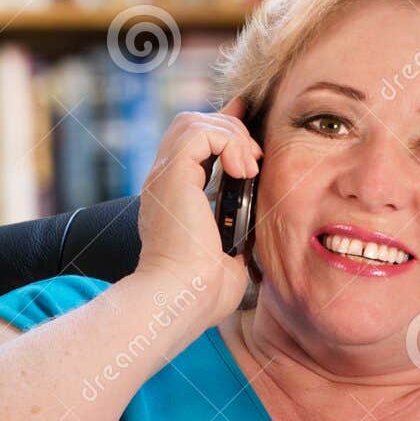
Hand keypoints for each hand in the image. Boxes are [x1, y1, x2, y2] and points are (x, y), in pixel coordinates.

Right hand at [136, 95, 261, 324]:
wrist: (182, 299)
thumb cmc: (203, 293)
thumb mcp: (230, 254)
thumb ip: (238, 233)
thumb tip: (254, 229)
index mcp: (174, 198)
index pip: (195, 144)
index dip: (225, 133)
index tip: (254, 143)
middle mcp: (165, 182)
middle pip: (193, 124)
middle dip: (231, 130)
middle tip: (255, 163)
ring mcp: (164, 177)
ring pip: (194, 121)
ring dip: (231, 135)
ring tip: (249, 167)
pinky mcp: (172, 175)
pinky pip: (199, 131)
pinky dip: (228, 141)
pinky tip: (242, 170)